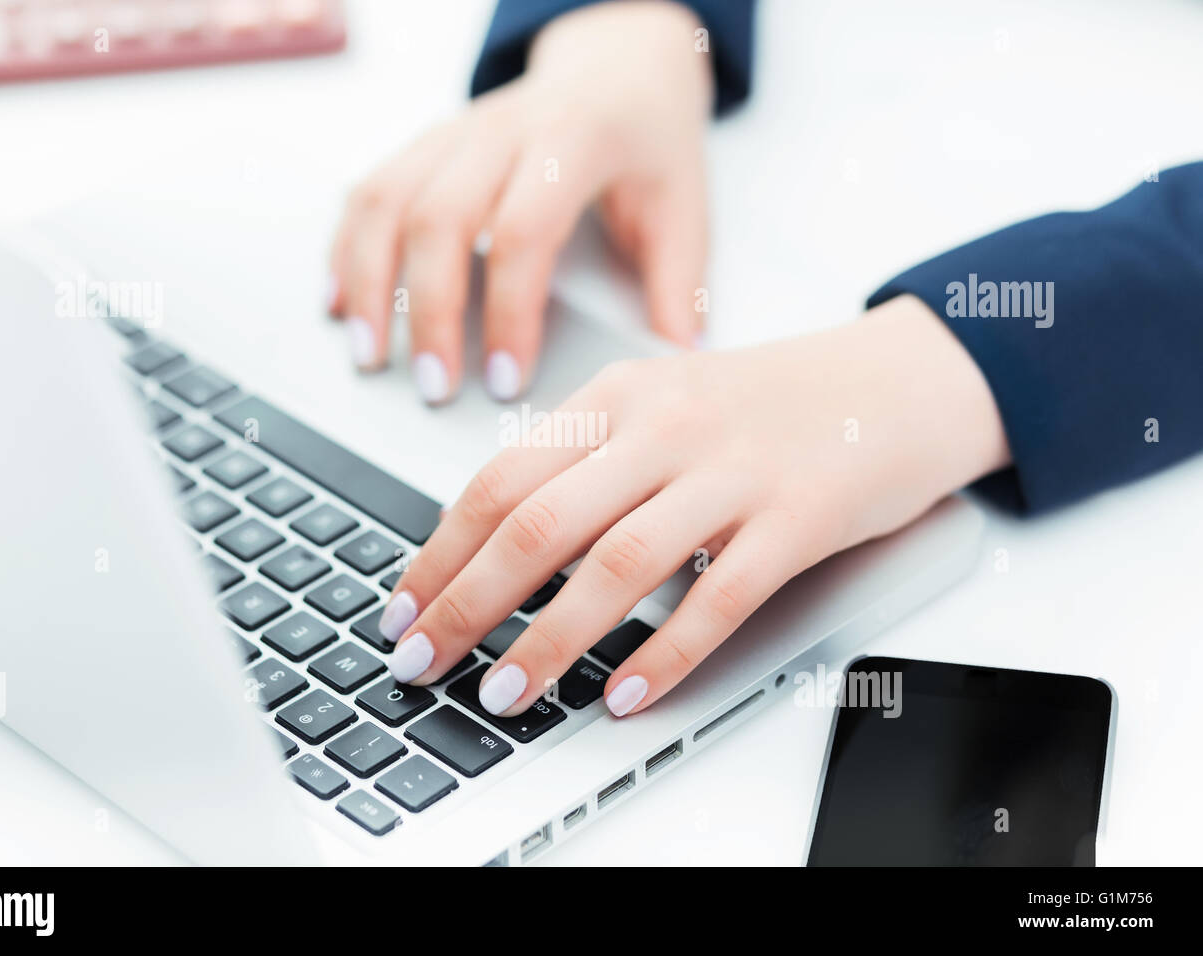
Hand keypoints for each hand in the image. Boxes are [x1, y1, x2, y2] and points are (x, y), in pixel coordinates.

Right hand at [328, 1, 713, 402]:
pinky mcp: (428, 144)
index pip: (524, 231)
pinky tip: (339, 302)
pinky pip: (370, 190)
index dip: (509, 312)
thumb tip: (676, 359)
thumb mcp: (684, 203)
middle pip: (439, 217)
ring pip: (388, 199)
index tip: (506, 379)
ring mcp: (457, 133)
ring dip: (369, 283)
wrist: (618, 66)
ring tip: (369, 355)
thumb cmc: (648, 140)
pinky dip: (346, 248)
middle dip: (428, 311)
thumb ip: (677, 282)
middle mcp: (504, 129)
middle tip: (434, 386)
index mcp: (574, 141)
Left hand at [375, 295, 1009, 715]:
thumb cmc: (766, 404)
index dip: (442, 550)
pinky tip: (624, 694)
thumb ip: (586, 459)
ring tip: (504, 693)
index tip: (403, 606)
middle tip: (423, 660)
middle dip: (467, 601)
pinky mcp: (797, 519)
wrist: (894, 380)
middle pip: (541, 522)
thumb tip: (495, 544)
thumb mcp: (661, 404)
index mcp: (619, 396)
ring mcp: (732, 473)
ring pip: (619, 564)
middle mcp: (665, 428)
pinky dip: (666, 653)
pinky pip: (719, 597)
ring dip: (550, 639)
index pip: (503, 477)